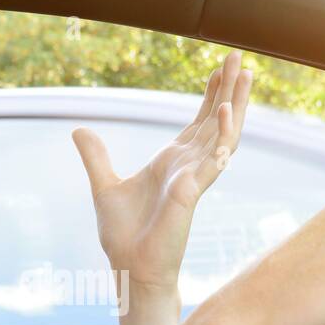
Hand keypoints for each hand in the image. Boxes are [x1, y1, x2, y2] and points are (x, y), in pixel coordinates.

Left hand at [72, 51, 253, 295]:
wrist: (130, 267)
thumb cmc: (124, 235)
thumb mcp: (103, 185)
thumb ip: (96, 157)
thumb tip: (79, 130)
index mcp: (173, 163)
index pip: (199, 122)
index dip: (211, 95)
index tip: (221, 68)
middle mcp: (189, 167)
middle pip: (216, 121)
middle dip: (229, 89)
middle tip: (240, 56)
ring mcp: (194, 178)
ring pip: (223, 135)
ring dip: (234, 104)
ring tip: (245, 73)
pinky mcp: (191, 192)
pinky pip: (212, 160)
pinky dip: (221, 136)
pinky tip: (227, 112)